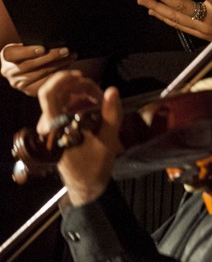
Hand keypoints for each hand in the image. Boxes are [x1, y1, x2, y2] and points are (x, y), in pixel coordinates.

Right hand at [1, 43, 76, 95]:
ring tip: (71, 57)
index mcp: (6, 56)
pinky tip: (67, 67)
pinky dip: (58, 74)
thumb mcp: (27, 43)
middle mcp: (9, 71)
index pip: (15, 54)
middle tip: (66, 51)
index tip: (43, 49)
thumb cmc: (29, 50)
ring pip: (40, 74)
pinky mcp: (29, 91)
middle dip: (51, 57)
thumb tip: (54, 41)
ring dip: (59, 65)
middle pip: (31, 65)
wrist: (24, 65)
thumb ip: (34, 43)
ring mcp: (18, 83)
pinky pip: (45, 83)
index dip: (29, 52)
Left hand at [37, 70, 121, 205]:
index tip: (82, 76)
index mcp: (56, 127)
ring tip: (101, 99)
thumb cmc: (94, 166)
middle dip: (80, 86)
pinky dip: (80, 100)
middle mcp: (49, 124)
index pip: (48, 94)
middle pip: (58, 92)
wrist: (85, 186)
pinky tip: (94, 106)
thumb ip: (111, 115)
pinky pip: (65, 105)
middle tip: (101, 93)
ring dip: (81, 92)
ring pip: (62, 98)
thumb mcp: (107, 141)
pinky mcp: (57, 127)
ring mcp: (52, 125)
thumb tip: (113, 90)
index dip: (62, 79)